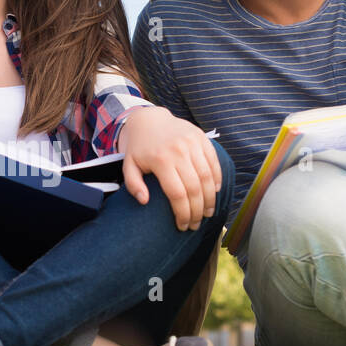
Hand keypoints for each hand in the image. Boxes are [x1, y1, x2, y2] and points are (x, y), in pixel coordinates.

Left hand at [118, 106, 221, 230]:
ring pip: (208, 177)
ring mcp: (193, 143)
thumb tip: (144, 201)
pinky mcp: (202, 138)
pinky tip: (214, 192)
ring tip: (208, 213)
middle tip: (197, 224)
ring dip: (210, 199)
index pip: (177, 194)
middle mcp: (179, 150)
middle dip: (198, 211)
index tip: (183, 226)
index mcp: (161, 160)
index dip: (182, 213)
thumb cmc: (139, 148)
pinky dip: (217, 179)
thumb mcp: (128, 165)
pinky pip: (214, 162)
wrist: (150, 119)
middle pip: (195, 188)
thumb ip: (133, 184)